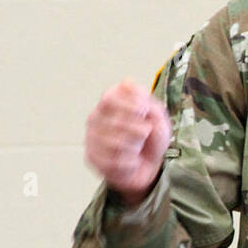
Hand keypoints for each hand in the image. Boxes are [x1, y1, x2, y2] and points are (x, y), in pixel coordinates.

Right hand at [85, 79, 171, 204]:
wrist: (148, 165)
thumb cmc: (151, 137)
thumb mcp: (157, 115)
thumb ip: (144, 98)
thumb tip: (127, 82)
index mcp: (108, 102)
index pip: (109, 98)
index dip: (129, 105)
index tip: (144, 110)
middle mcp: (95, 117)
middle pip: (116, 122)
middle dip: (139, 130)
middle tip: (145, 133)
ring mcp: (91, 138)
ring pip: (115, 143)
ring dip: (135, 147)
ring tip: (138, 147)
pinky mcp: (92, 158)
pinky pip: (113, 161)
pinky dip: (130, 162)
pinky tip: (132, 160)